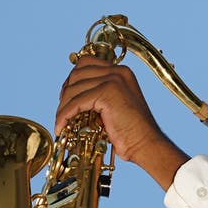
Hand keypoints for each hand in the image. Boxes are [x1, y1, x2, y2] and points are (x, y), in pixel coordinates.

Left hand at [56, 56, 189, 189]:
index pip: (87, 63)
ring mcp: (114, 80)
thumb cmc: (131, 133)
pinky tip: (61, 127)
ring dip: (63, 106)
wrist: (146, 144)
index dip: (73, 79)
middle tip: (62, 110)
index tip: (67, 97)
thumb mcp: (115, 107)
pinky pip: (76, 102)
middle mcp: (118, 72)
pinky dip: (65, 115)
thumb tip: (72, 98)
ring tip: (61, 122)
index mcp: (122, 72)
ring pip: (74, 87)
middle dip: (65, 92)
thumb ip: (99, 96)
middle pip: (78, 72)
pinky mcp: (108, 92)